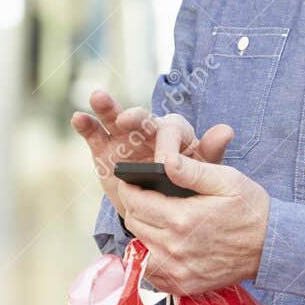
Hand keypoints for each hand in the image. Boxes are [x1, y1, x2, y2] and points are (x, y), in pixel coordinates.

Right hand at [69, 89, 234, 184]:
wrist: (164, 207)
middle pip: (142, 117)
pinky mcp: (105, 151)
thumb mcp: (203, 171)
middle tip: (128, 120)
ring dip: (107, 107)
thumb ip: (210, 152)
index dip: (168, 145)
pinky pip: (95, 135)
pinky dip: (86, 125)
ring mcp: (123, 139)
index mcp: (174, 133)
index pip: (172, 130)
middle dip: (135, 116)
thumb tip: (226, 130)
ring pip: (114, 118)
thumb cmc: (185, 184)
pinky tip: (78, 117)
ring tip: (98, 97)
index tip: (165, 164)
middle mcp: (147, 130)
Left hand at [112, 152, 269, 295]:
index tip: (131, 182)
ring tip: (155, 219)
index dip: (129, 188)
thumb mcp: (226, 180)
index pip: (135, 202)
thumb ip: (191, 170)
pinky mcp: (184, 285)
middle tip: (145, 197)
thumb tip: (164, 159)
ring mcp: (178, 271)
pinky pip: (152, 272)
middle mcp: (175, 248)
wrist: (271, 246)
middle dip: (135, 207)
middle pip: (134, 224)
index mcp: (181, 219)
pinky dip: (151, 256)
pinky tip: (164, 243)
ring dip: (142, 231)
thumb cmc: (249, 209)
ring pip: (139, 248)